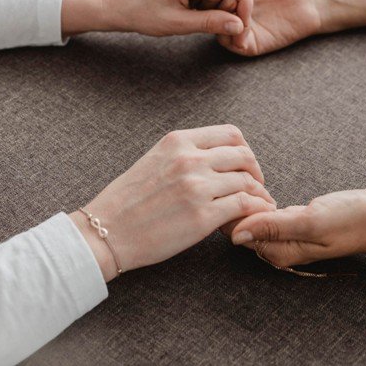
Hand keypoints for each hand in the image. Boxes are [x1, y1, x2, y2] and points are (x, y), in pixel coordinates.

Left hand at [61, 0, 252, 37]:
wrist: (121, 5)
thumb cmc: (144, 14)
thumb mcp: (179, 23)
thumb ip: (211, 23)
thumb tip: (239, 26)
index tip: (243, 20)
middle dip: (226, 4)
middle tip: (210, 23)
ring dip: (214, 4)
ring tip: (191, 15)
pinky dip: (207, 0)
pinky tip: (190, 9)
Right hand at [70, 125, 275, 280]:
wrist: (106, 232)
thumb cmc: (126, 201)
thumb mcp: (154, 160)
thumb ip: (184, 154)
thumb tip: (215, 157)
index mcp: (177, 142)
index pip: (230, 134)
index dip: (245, 150)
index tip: (246, 166)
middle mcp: (189, 159)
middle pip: (244, 156)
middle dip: (256, 172)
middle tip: (258, 187)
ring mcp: (197, 187)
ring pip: (247, 182)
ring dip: (259, 194)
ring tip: (260, 204)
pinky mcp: (202, 216)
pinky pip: (244, 206)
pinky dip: (255, 210)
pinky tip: (255, 216)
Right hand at [217, 0, 324, 55]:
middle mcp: (231, 11)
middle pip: (209, 12)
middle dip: (214, 5)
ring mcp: (240, 28)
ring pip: (220, 30)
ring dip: (224, 21)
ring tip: (236, 9)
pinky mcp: (252, 44)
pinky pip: (235, 45)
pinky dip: (235, 37)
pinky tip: (244, 26)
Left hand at [229, 188, 365, 266]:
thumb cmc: (352, 220)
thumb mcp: (311, 222)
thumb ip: (272, 228)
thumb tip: (235, 235)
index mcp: (278, 252)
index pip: (238, 233)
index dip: (230, 208)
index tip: (232, 185)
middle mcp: (279, 247)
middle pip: (243, 225)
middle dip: (235, 202)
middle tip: (239, 175)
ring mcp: (287, 234)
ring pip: (254, 217)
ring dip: (247, 198)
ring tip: (247, 176)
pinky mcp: (296, 221)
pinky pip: (269, 212)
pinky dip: (262, 199)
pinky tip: (262, 186)